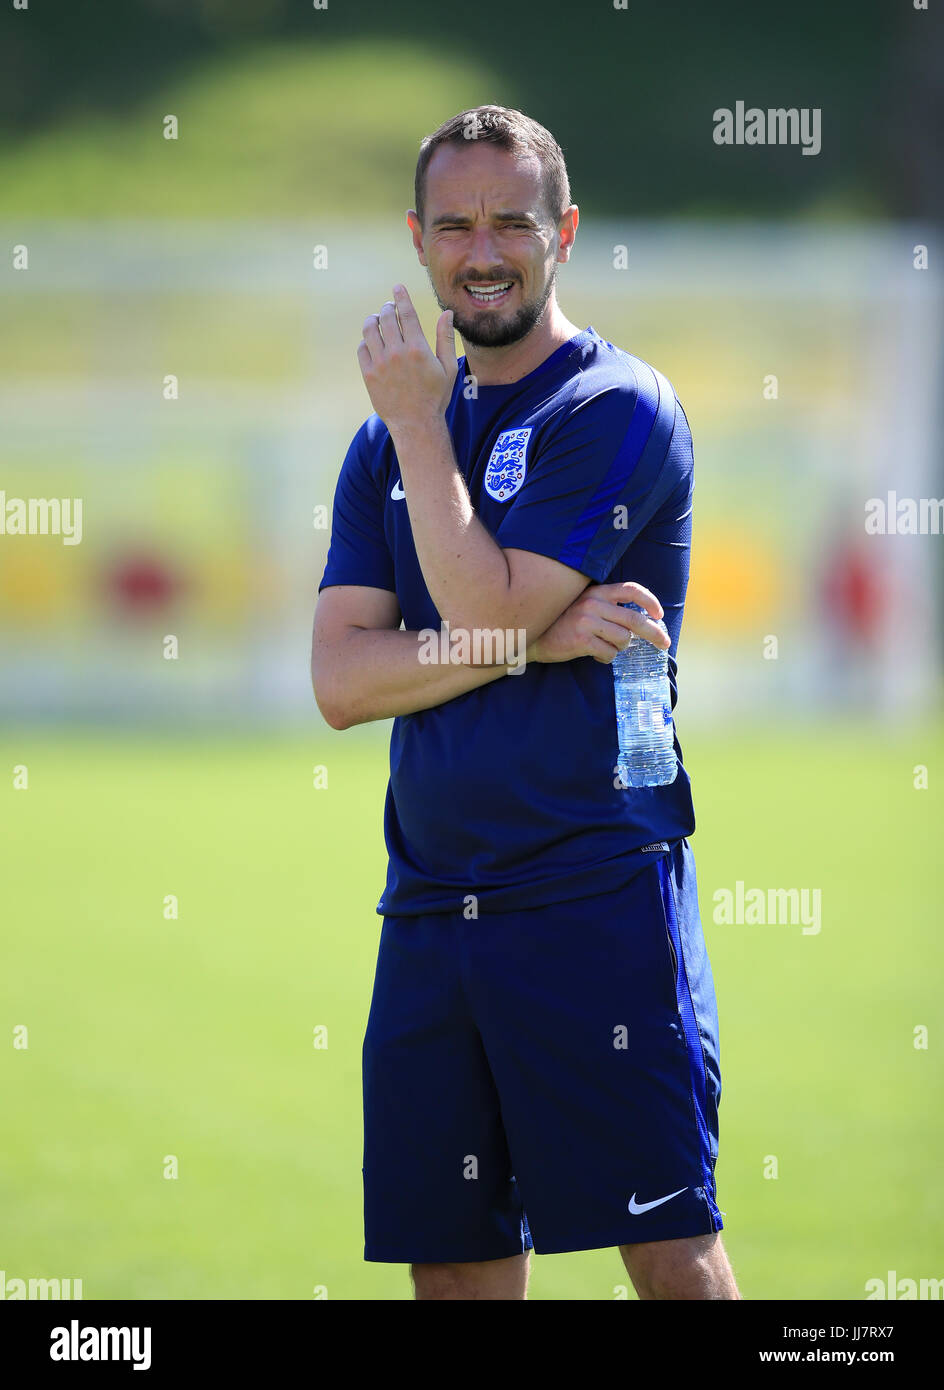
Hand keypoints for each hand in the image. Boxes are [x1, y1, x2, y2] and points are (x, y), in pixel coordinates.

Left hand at [356, 284, 457, 432]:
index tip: (397, 287)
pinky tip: (372, 342)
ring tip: (377, 320)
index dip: (400, 297)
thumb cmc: (436, 396)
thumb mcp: (448, 368)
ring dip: (373, 320)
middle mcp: (397, 353)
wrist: (415, 424)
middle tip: (389, 309)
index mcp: (418, 348)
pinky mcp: (369, 375)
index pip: (406, 313)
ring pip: (370, 330)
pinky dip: (366, 342)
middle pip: (385, 317)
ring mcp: (380, 364)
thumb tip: (447, 313)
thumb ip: (446, 338)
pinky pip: (362, 349)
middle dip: (387, 308)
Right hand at [528, 582, 669, 663]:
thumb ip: (606, 608)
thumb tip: (638, 622)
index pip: (631, 589)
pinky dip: (607, 657)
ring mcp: (586, 621)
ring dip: (620, 647)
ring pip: (623, 639)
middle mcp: (593, 603)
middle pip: (634, 619)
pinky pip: (608, 653)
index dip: (650, 601)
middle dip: (654, 633)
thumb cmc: (561, 622)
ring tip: (606, 647)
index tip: (659, 614)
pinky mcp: (581, 640)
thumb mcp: (583, 606)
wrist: (530, 635)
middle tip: (664, 643)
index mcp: (596, 592)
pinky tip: (595, 654)